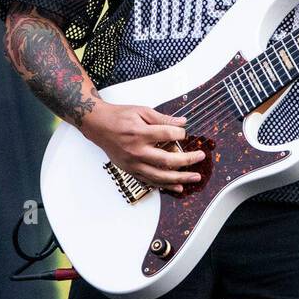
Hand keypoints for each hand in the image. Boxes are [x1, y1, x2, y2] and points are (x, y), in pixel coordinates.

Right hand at [81, 103, 205, 193]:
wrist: (98, 126)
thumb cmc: (119, 117)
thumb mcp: (142, 111)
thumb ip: (163, 119)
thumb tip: (182, 123)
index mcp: (139, 133)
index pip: (167, 135)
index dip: (180, 135)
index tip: (186, 134)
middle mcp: (136, 150)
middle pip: (166, 160)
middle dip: (187, 160)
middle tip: (200, 158)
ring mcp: (132, 163)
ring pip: (159, 176)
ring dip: (179, 178)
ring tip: (194, 178)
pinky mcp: (130, 170)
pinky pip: (149, 181)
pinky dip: (164, 185)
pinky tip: (177, 187)